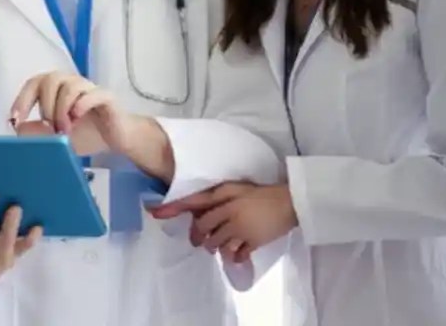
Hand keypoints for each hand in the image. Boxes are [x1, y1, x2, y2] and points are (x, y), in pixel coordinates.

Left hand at [9, 72, 137, 155]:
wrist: (117, 139)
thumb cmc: (86, 134)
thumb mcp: (56, 137)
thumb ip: (38, 132)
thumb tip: (19, 129)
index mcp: (56, 89)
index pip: (34, 83)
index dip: (22, 99)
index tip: (15, 118)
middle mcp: (71, 83)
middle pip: (51, 79)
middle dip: (45, 105)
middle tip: (48, 126)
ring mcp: (89, 88)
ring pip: (70, 86)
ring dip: (62, 109)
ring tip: (64, 129)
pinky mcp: (106, 97)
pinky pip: (92, 93)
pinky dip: (81, 105)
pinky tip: (77, 118)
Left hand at [147, 182, 295, 262]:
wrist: (290, 202)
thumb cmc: (261, 193)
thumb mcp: (235, 188)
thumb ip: (216, 197)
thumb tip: (198, 211)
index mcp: (223, 198)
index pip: (193, 203)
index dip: (173, 208)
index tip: (155, 212)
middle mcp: (229, 214)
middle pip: (204, 229)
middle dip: (199, 236)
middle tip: (199, 241)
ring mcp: (241, 229)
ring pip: (217, 244)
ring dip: (215, 247)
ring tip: (219, 244)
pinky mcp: (254, 242)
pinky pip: (236, 254)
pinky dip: (234, 256)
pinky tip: (237, 253)